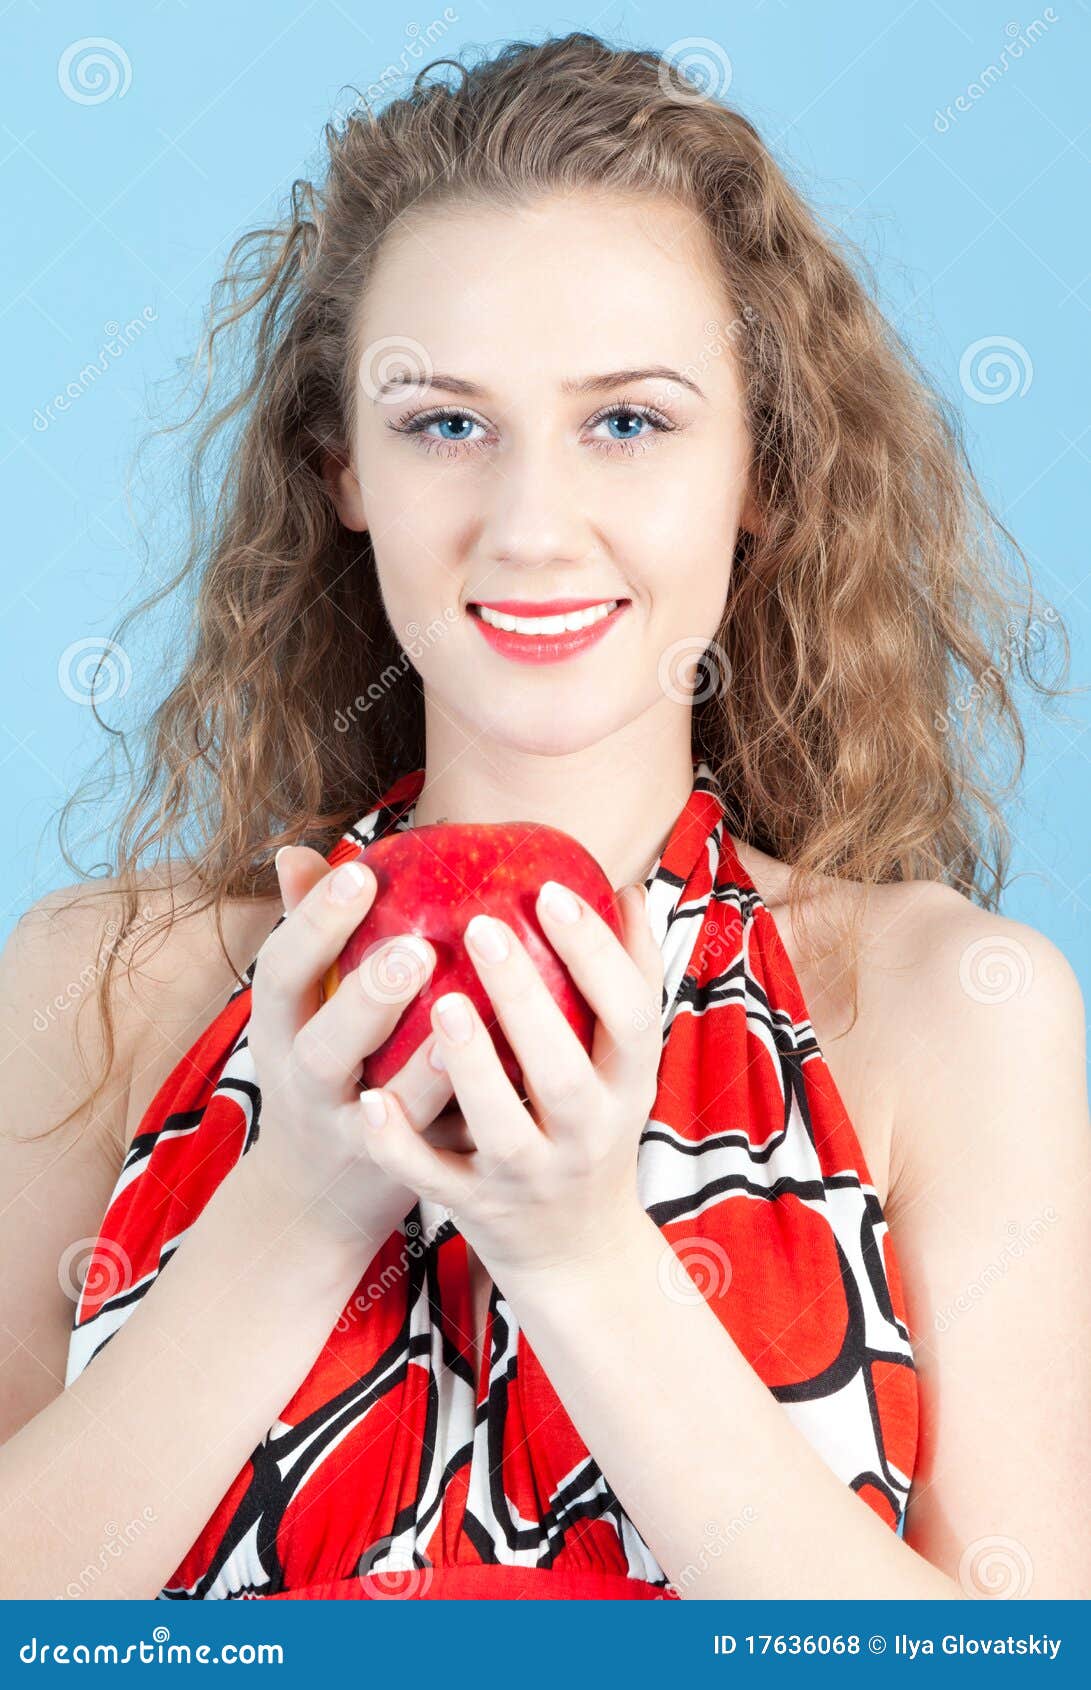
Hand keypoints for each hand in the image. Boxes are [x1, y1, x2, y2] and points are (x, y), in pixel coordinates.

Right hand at [238, 844, 472, 1261]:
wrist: (311, 1194)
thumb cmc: (326, 1064)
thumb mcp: (301, 1009)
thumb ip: (313, 937)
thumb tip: (301, 848)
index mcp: (281, 1030)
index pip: (282, 970)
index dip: (314, 922)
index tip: (361, 870)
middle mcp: (305, 1087)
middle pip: (323, 1046)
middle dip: (364, 998)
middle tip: (414, 948)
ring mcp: (349, 1138)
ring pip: (381, 1113)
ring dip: (421, 1070)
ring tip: (462, 1016)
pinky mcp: (394, 1178)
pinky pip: (429, 1158)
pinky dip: (459, 1127)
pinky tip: (504, 1084)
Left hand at [355, 878, 663, 1280]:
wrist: (579, 1255)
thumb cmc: (594, 1126)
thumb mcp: (627, 1063)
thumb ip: (628, 978)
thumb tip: (624, 886)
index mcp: (627, 1083)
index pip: (629, 1013)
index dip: (596, 954)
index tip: (550, 891)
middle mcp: (587, 1132)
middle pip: (563, 1070)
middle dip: (526, 1000)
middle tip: (482, 927)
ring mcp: (531, 1175)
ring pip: (502, 1127)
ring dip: (472, 1066)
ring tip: (439, 1003)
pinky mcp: (478, 1209)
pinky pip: (434, 1179)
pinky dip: (403, 1144)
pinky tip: (372, 1100)